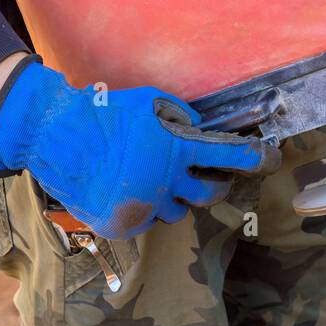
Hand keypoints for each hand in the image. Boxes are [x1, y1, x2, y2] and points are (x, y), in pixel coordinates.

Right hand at [0, 58, 278, 239]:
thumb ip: (179, 116)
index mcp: (176, 150)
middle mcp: (166, 182)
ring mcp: (145, 206)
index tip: (269, 160)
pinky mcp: (124, 223)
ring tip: (161, 182)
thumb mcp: (148, 101)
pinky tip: (130, 191)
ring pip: (178, 211)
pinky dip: (145, 207)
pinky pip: (147, 220)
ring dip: (177, 198)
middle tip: (214, 179)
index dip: (253, 159)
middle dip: (218, 186)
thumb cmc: (104, 113)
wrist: (57, 138)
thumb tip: (197, 129)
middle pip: (211, 194)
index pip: (228, 157)